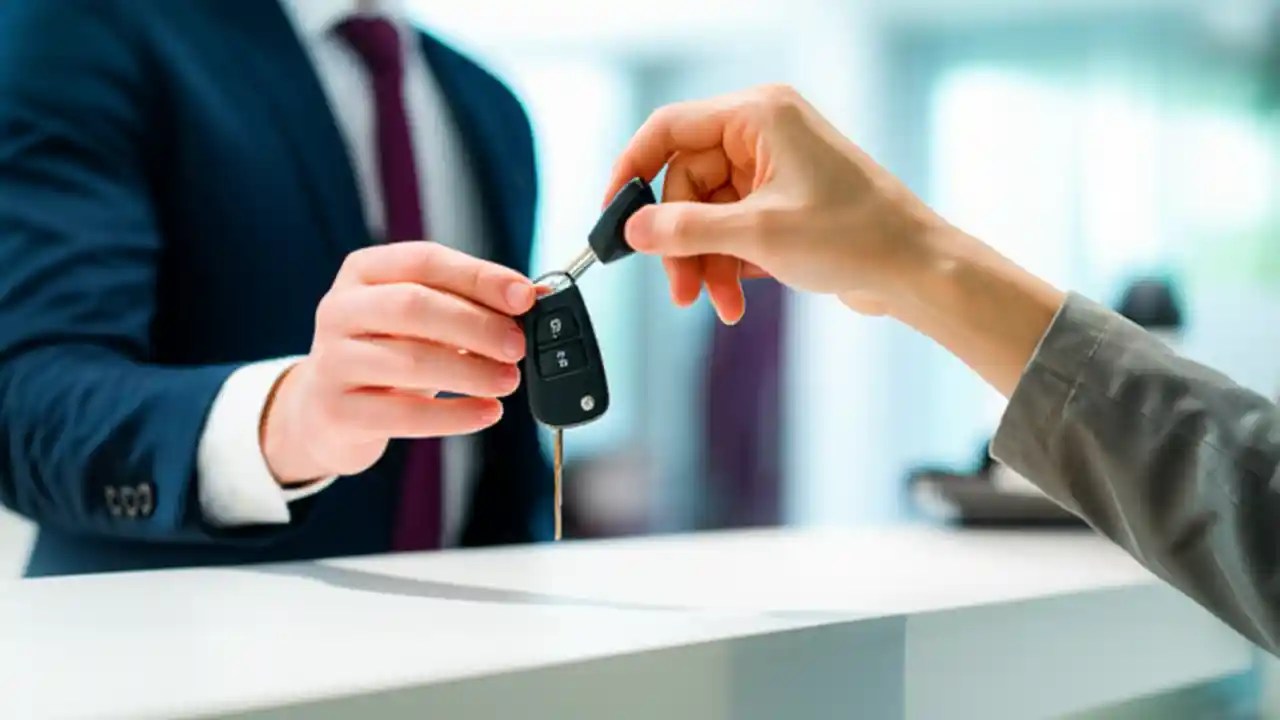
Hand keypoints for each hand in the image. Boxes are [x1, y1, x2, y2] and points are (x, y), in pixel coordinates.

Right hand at [261, 242, 535, 483]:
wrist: (325, 411)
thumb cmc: (387, 353)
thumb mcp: (420, 319)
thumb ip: (469, 303)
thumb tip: (534, 296)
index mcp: (363, 272)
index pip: (425, 261)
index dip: (479, 277)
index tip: (525, 296)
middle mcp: (339, 309)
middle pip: (413, 307)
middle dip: (476, 325)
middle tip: (518, 346)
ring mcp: (332, 361)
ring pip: (409, 361)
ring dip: (471, 371)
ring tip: (509, 380)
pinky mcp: (337, 411)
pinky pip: (404, 414)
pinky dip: (454, 415)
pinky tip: (487, 412)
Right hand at [605, 84, 948, 322]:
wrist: (915, 271)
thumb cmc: (854, 236)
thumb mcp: (757, 234)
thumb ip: (685, 229)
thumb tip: (634, 229)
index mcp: (758, 116)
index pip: (669, 129)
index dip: (633, 171)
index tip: (614, 215)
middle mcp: (763, 134)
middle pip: (686, 183)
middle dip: (681, 241)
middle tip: (680, 289)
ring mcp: (774, 169)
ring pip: (707, 214)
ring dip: (705, 262)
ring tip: (717, 303)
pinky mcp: (784, 203)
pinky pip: (732, 229)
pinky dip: (728, 264)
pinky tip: (736, 298)